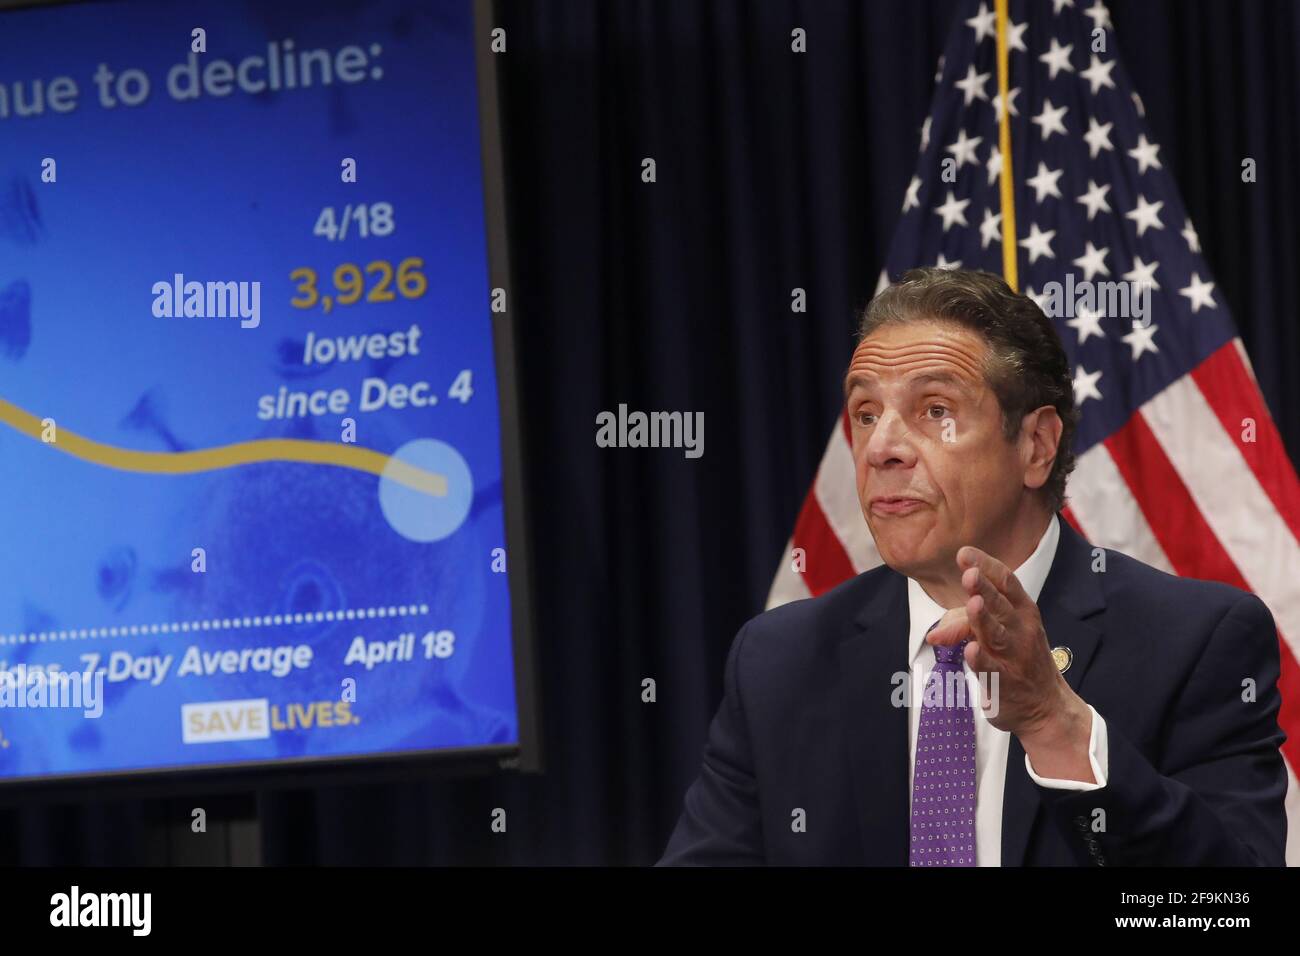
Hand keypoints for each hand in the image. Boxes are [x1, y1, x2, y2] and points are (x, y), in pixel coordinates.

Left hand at [926, 546, 1080, 744]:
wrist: (1046, 707)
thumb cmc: (1018, 660)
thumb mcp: (998, 633)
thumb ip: (962, 624)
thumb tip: (934, 632)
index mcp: (1022, 610)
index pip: (1006, 581)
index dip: (986, 566)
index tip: (964, 553)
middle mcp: (1021, 630)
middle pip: (1000, 604)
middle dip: (984, 588)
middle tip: (969, 574)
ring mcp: (1013, 656)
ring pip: (996, 634)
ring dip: (983, 619)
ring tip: (974, 604)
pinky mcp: (1003, 682)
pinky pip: (990, 668)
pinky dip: (980, 659)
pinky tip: (969, 651)